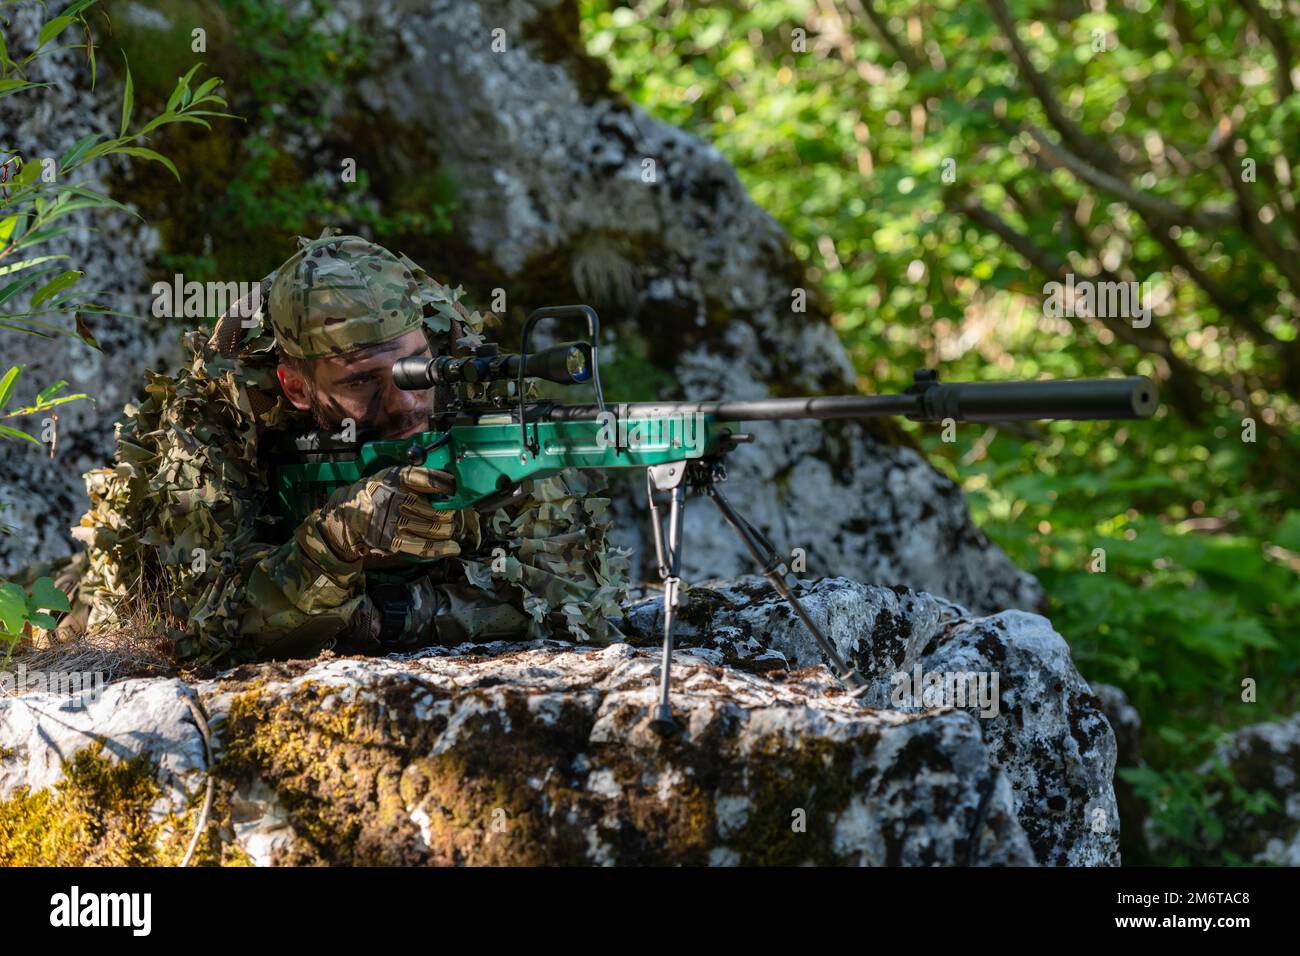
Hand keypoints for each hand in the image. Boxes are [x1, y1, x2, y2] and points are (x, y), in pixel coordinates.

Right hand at [313, 465, 479, 561]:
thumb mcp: (392, 476)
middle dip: (448, 513)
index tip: (454, 488)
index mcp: (393, 477)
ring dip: (446, 529)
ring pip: (431, 528)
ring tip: (449, 527)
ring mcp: (391, 520)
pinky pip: (421, 546)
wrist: (350, 511)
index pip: (422, 477)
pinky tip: (453, 548)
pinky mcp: (391, 539)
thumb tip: (450, 483)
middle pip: (433, 508)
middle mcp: (392, 498)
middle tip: (452, 513)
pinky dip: (440, 548)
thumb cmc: (379, 492)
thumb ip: (416, 478)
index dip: (442, 483)